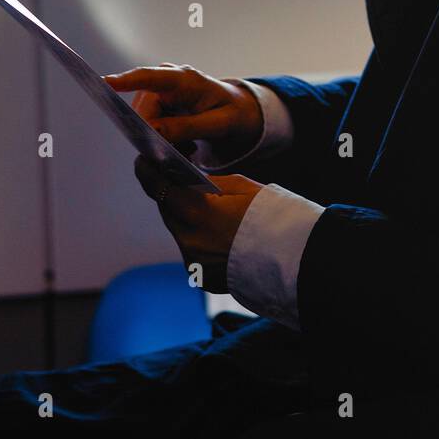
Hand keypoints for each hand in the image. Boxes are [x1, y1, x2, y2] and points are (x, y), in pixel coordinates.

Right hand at [103, 64, 263, 163]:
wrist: (236, 111)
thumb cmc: (231, 113)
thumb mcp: (218, 125)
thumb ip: (186, 127)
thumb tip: (153, 131)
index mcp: (185, 79)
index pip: (150, 77)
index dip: (126, 80)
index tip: (105, 83)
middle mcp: (167, 78)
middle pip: (143, 110)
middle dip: (154, 134)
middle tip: (180, 153)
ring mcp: (160, 89)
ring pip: (143, 120)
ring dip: (159, 138)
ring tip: (188, 147)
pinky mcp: (156, 102)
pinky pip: (148, 124)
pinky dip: (161, 138)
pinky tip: (181, 144)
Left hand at [134, 157, 262, 291]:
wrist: (294, 258)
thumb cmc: (271, 215)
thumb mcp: (239, 187)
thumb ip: (206, 184)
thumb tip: (185, 180)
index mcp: (196, 211)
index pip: (157, 186)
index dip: (147, 170)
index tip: (145, 160)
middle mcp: (188, 240)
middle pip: (167, 209)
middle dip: (173, 193)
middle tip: (187, 180)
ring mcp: (193, 262)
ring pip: (179, 231)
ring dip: (188, 218)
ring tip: (212, 210)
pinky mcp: (201, 277)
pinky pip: (192, 251)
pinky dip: (200, 240)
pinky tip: (222, 235)